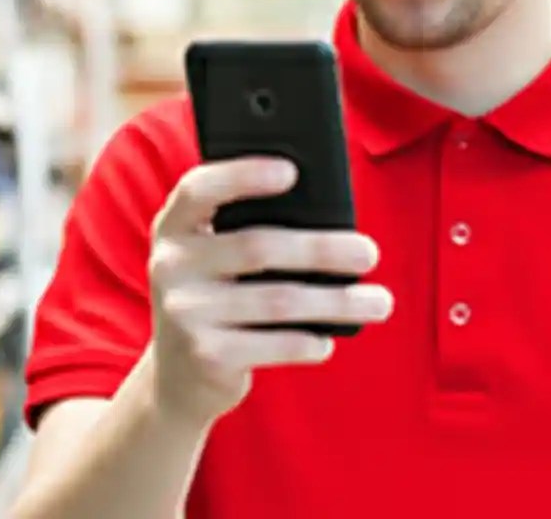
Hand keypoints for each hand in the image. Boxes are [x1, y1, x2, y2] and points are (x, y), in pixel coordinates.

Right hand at [146, 157, 392, 425]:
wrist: (179, 378)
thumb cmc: (220, 298)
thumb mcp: (216, 259)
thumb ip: (252, 231)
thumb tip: (334, 224)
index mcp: (175, 227)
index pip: (199, 189)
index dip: (243, 176)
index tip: (292, 171)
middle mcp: (170, 266)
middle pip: (259, 247)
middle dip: (323, 250)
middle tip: (370, 253)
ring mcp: (184, 313)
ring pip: (279, 301)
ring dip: (338, 301)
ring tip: (379, 302)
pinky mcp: (206, 357)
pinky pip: (276, 344)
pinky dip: (311, 342)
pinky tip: (328, 339)